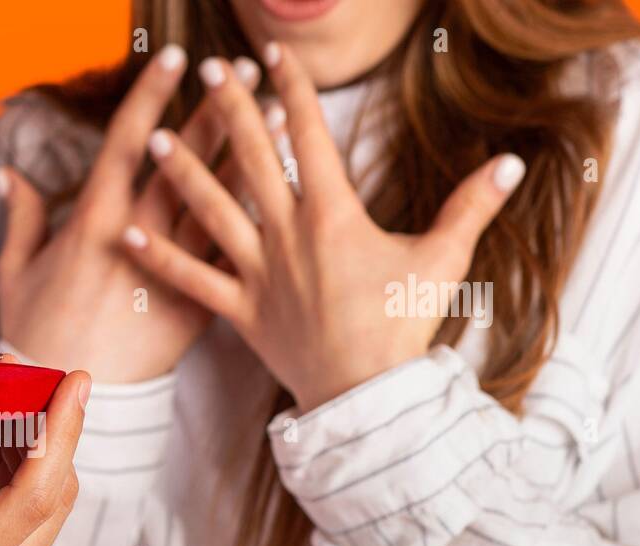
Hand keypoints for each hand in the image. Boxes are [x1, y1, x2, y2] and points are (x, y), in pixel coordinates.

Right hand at [0, 46, 260, 383]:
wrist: (63, 398)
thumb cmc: (36, 333)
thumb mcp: (16, 271)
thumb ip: (20, 218)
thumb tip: (8, 174)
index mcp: (92, 220)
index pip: (128, 140)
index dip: (152, 93)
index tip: (175, 56)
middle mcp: (137, 238)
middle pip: (185, 162)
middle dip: (215, 112)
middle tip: (243, 72)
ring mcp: (170, 273)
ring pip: (218, 204)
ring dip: (251, 158)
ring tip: (282, 119)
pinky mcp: (194, 308)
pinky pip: (232, 258)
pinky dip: (257, 224)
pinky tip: (282, 199)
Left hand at [122, 44, 525, 411]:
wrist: (367, 394)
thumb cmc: (404, 327)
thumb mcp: (443, 261)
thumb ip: (470, 208)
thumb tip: (511, 163)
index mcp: (333, 215)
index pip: (310, 137)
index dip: (292, 90)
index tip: (274, 55)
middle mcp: (287, 235)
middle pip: (254, 160)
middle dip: (231, 110)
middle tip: (208, 71)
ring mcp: (259, 273)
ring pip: (213, 212)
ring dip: (184, 173)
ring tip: (156, 137)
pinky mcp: (240, 311)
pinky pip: (193, 281)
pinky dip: (161, 259)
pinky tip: (128, 236)